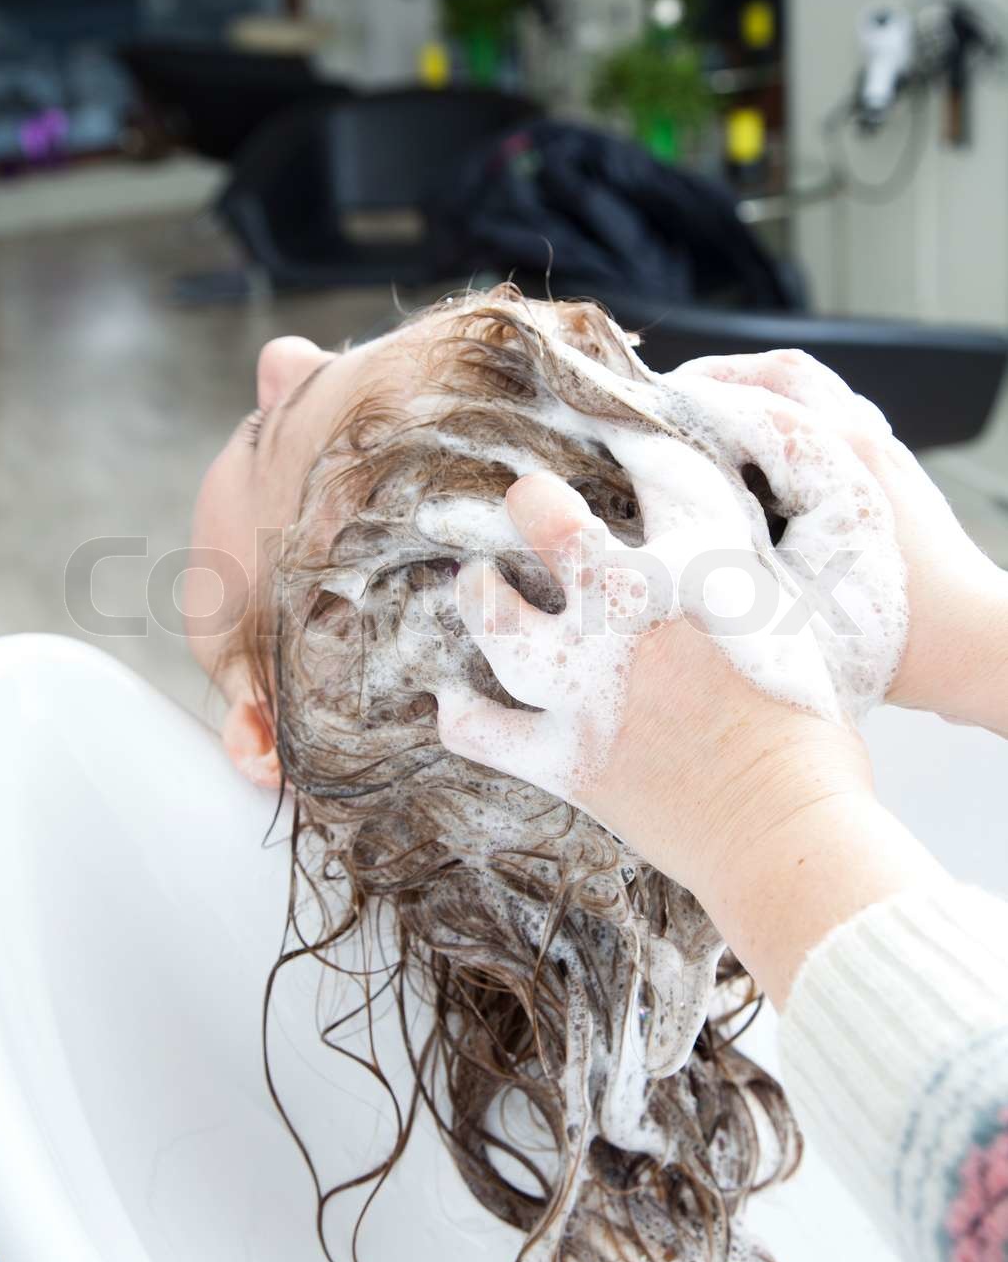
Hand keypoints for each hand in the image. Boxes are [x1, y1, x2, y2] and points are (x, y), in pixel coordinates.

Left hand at [436, 470, 945, 1005]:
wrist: (786, 830)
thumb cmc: (811, 737)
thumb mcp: (795, 632)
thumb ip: (746, 585)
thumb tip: (724, 561)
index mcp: (694, 571)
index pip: (658, 474)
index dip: (632, 442)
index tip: (616, 432)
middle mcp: (623, 613)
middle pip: (547, 520)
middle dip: (530, 501)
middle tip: (525, 501)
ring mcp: (583, 684)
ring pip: (495, 620)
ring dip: (479, 596)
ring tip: (475, 585)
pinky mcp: (562, 756)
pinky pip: (481, 731)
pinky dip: (461, 716)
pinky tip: (451, 703)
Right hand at [672, 349, 1007, 733]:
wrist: (982, 645)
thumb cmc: (903, 638)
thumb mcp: (793, 605)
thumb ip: (728, 556)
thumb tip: (665, 525)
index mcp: (841, 460)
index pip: (746, 404)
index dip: (680, 408)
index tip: (630, 418)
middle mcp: (864, 438)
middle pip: (779, 372)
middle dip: (712, 380)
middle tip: (658, 404)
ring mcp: (882, 447)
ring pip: (806, 384)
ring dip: (749, 390)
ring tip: (695, 418)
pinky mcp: (888, 466)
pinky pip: (826, 411)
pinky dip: (781, 413)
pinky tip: (751, 452)